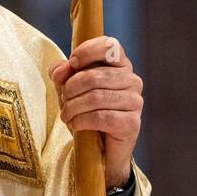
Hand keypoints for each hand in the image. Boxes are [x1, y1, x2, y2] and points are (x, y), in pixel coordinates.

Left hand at [48, 35, 141, 189]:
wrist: (100, 149)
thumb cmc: (87, 112)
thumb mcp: (69, 89)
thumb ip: (62, 74)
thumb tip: (62, 68)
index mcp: (120, 65)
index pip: (110, 46)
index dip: (87, 51)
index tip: (72, 64)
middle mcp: (132, 80)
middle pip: (95, 75)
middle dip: (71, 88)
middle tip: (63, 100)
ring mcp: (135, 101)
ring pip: (96, 97)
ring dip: (73, 107)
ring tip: (66, 115)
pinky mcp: (131, 123)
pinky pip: (101, 117)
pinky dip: (81, 121)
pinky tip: (75, 125)